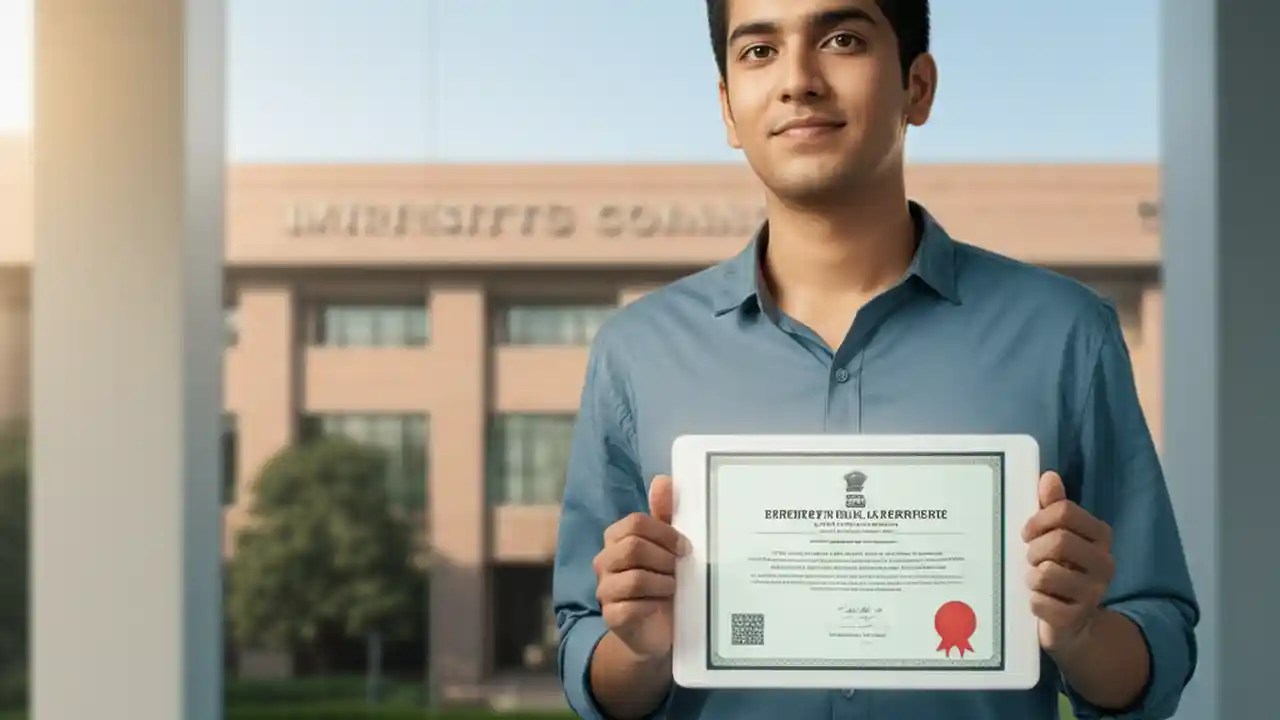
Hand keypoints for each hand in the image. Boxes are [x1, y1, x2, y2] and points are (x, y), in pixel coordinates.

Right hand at [592, 474, 686, 661]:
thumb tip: (663, 480)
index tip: (684, 546)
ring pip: (635, 577)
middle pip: (633, 547)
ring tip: (674, 587)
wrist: (660, 630)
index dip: (664, 532)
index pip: (635, 523)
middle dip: (664, 558)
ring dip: (663, 582)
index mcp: (617, 539)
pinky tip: (664, 606)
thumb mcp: (669, 548)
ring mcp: (605, 590)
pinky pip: (632, 605)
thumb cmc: (664, 583)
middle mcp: (605, 561)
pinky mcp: (611, 616)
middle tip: (680, 568)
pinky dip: (655, 603)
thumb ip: (665, 515)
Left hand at [1021, 471, 1115, 659]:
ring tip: (1036, 581)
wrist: (1074, 627)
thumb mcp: (1056, 537)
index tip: (1028, 532)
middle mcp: (1105, 563)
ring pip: (1045, 573)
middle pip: (1058, 541)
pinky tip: (1041, 603)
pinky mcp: (1076, 619)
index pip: (1065, 512)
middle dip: (1034, 549)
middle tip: (1032, 558)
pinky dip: (1033, 601)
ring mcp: (1093, 593)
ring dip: (1031, 576)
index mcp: (1100, 537)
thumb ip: (1052, 507)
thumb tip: (1049, 476)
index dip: (1039, 519)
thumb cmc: (1060, 571)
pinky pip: (1040, 602)